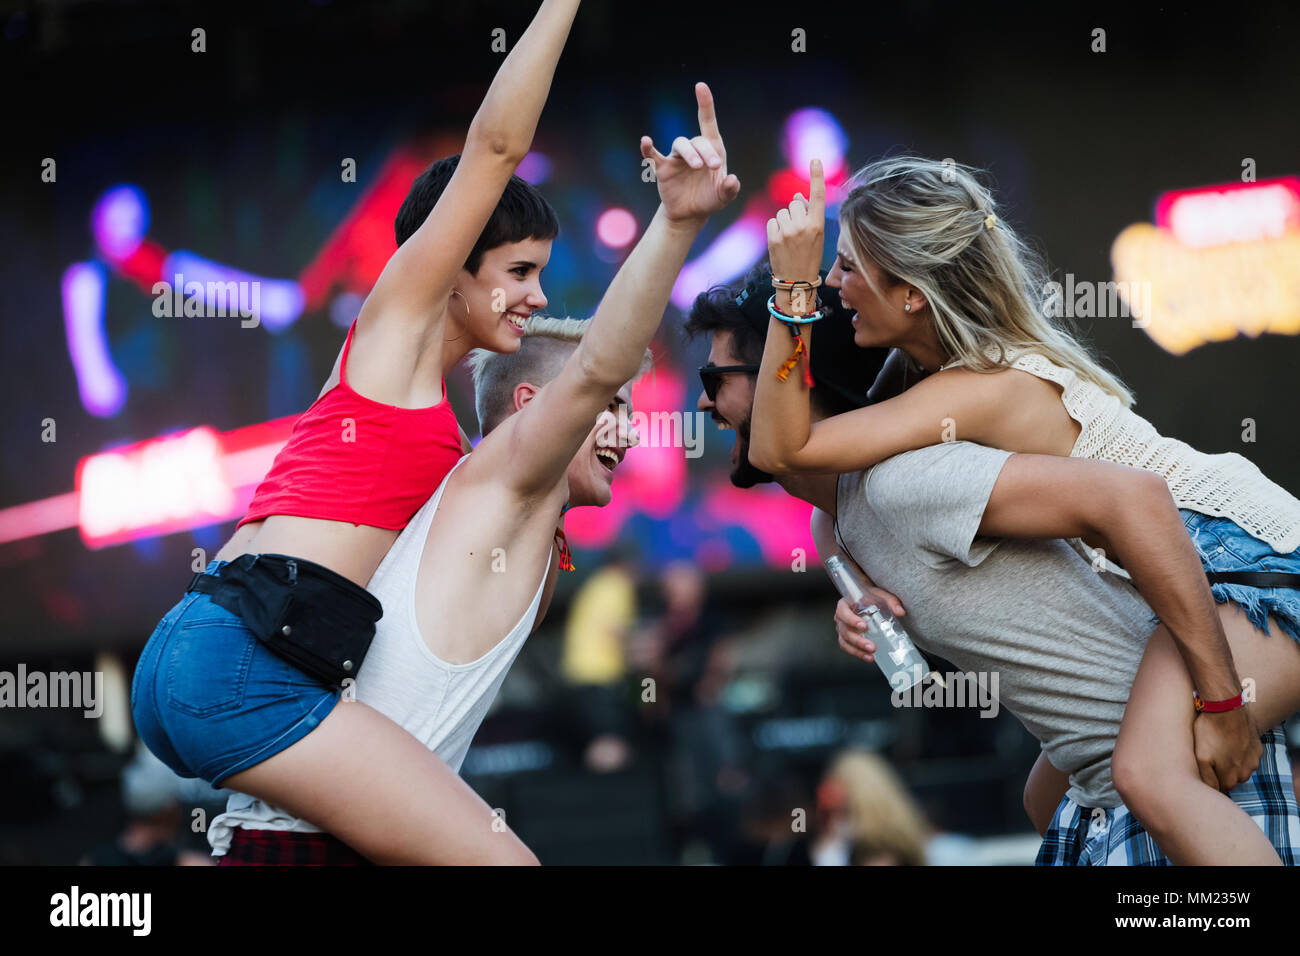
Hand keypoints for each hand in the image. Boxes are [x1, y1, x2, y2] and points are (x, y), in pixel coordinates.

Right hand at [640, 82, 740, 224]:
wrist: (690, 214)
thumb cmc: (709, 199)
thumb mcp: (724, 197)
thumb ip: (730, 189)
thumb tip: (732, 180)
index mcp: (712, 150)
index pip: (708, 123)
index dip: (705, 104)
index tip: (700, 86)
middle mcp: (694, 149)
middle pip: (698, 140)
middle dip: (706, 151)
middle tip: (712, 167)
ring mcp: (677, 157)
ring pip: (680, 144)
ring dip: (689, 153)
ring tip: (697, 167)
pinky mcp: (663, 168)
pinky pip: (653, 155)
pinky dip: (648, 148)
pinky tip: (645, 142)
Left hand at [766, 158, 825, 283]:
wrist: (796, 282)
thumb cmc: (809, 256)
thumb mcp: (816, 236)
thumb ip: (808, 214)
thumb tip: (796, 195)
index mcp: (818, 225)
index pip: (817, 196)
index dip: (816, 176)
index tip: (814, 160)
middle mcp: (803, 226)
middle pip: (794, 203)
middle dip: (795, 213)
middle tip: (798, 232)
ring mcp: (787, 232)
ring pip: (782, 212)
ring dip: (784, 221)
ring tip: (789, 239)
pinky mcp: (774, 238)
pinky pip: (772, 221)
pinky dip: (775, 229)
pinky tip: (780, 241)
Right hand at [833, 591, 905, 662]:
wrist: (865, 599)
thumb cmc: (870, 596)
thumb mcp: (879, 595)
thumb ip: (890, 601)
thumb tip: (900, 612)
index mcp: (844, 604)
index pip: (843, 612)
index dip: (851, 620)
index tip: (864, 626)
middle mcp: (840, 617)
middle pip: (845, 631)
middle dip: (858, 641)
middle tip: (872, 647)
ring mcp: (842, 628)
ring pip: (845, 642)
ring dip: (857, 650)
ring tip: (871, 655)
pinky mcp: (846, 637)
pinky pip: (848, 647)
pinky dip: (857, 653)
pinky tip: (868, 657)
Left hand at [1192, 705, 1262, 791]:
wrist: (1227, 708)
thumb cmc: (1210, 732)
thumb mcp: (1201, 757)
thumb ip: (1207, 778)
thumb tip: (1213, 791)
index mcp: (1231, 776)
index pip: (1222, 788)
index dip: (1213, 781)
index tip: (1206, 772)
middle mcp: (1246, 771)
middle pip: (1233, 779)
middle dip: (1223, 773)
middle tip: (1211, 758)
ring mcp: (1253, 759)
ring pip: (1242, 768)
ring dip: (1232, 763)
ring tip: (1220, 749)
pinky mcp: (1257, 747)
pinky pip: (1248, 756)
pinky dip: (1240, 753)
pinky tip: (1230, 742)